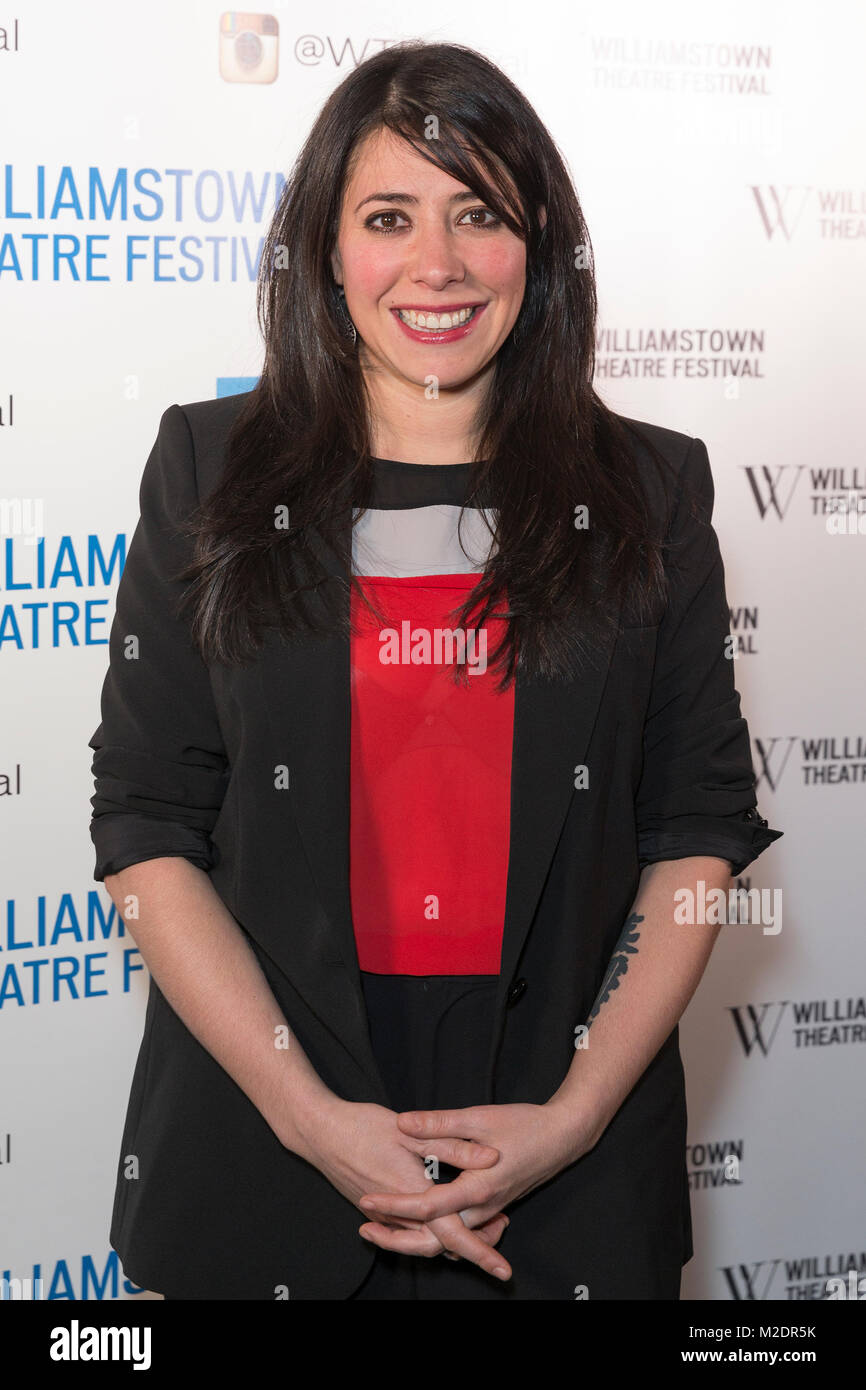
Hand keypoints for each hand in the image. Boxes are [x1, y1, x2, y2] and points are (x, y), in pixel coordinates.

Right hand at [290, 1095, 513, 1277]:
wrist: (318, 1132)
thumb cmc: (362, 1127)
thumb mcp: (410, 1132)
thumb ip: (451, 1146)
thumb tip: (491, 1157)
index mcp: (412, 1193)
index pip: (453, 1234)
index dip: (481, 1253)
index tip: (504, 1271)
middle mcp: (398, 1213)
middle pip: (441, 1246)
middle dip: (473, 1247)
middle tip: (500, 1233)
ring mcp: (384, 1216)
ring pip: (424, 1240)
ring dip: (453, 1238)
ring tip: (483, 1223)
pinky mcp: (374, 1210)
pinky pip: (407, 1231)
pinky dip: (429, 1229)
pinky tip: (442, 1211)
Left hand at [356, 1100, 592, 1257]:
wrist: (564, 1137)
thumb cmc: (525, 1124)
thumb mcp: (479, 1117)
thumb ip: (440, 1124)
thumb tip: (403, 1122)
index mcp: (478, 1187)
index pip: (427, 1205)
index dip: (394, 1204)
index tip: (367, 1200)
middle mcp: (483, 1208)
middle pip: (435, 1239)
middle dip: (398, 1239)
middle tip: (366, 1228)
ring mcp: (489, 1210)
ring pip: (447, 1238)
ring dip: (415, 1235)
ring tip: (382, 1225)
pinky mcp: (492, 1206)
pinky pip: (459, 1228)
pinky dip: (435, 1228)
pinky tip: (416, 1215)